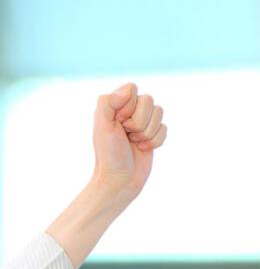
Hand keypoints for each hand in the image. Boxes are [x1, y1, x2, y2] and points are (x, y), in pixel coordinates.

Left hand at [91, 82, 166, 201]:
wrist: (119, 180)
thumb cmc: (108, 155)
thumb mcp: (102, 127)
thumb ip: (107, 103)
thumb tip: (127, 90)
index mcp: (114, 106)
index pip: (132, 89)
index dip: (128, 107)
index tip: (117, 124)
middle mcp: (129, 112)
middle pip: (148, 100)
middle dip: (138, 122)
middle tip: (126, 136)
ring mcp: (142, 123)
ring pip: (160, 112)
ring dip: (147, 132)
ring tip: (134, 143)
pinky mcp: (153, 134)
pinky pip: (165, 128)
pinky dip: (155, 141)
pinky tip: (142, 149)